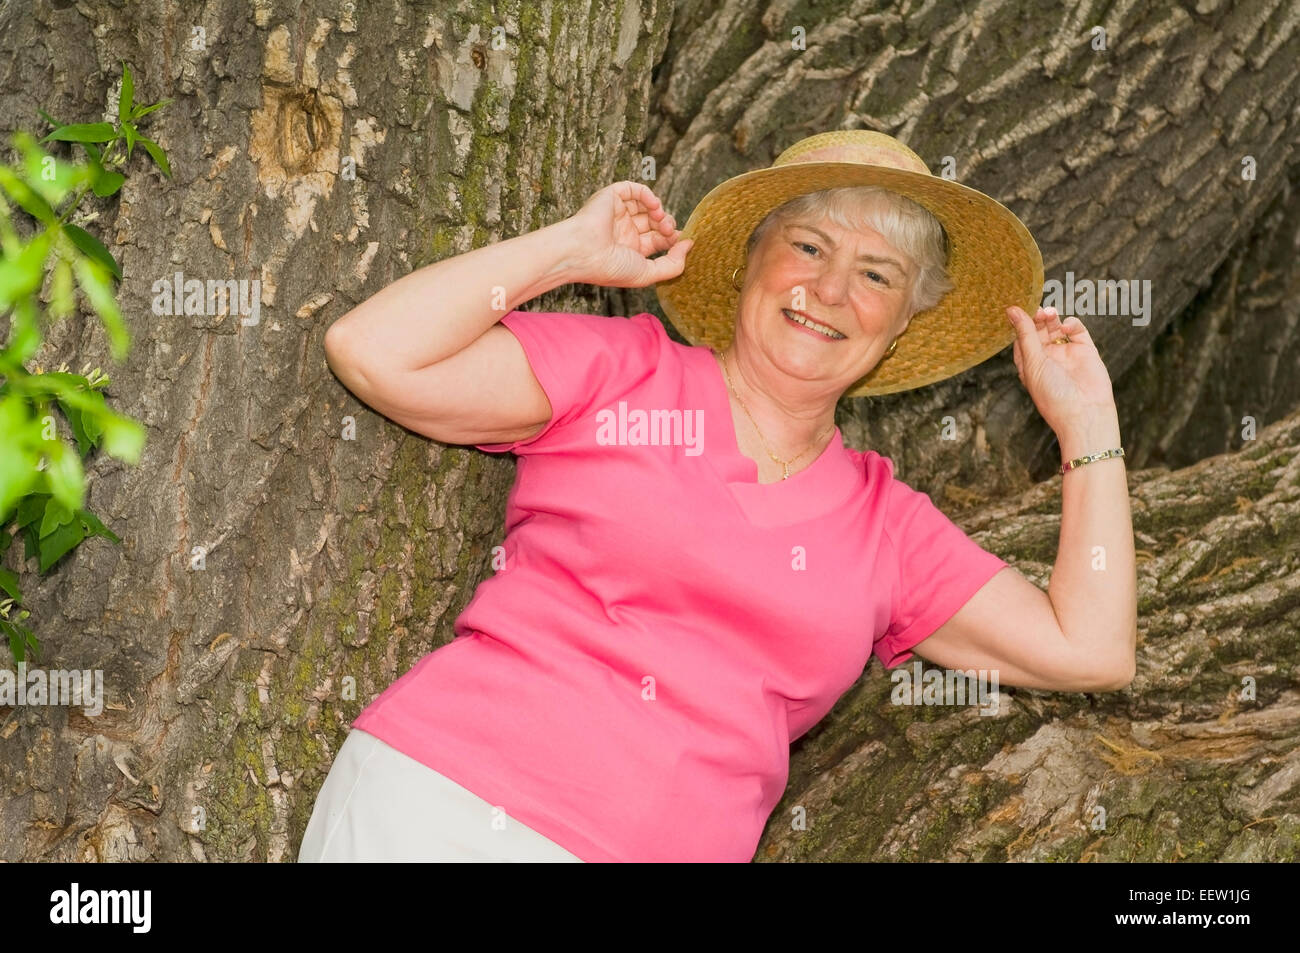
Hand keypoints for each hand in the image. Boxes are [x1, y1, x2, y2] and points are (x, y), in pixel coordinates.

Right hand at [562, 181, 693, 287]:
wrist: (583, 252)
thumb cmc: (611, 267)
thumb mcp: (648, 274)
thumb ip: (673, 265)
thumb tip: (690, 245)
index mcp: (630, 250)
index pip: (658, 239)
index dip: (673, 238)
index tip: (683, 240)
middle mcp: (624, 231)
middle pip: (655, 223)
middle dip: (667, 225)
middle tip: (669, 230)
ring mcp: (617, 213)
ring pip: (646, 206)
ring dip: (659, 211)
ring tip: (661, 219)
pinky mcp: (610, 197)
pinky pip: (633, 189)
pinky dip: (647, 194)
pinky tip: (654, 205)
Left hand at [1006, 305, 1116, 434]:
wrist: (1085, 412)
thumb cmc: (1053, 394)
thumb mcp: (1033, 362)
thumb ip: (1025, 334)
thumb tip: (1011, 310)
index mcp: (1029, 365)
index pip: (1021, 338)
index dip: (1020, 323)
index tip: (1016, 307)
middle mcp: (1047, 358)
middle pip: (1038, 330)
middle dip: (1036, 318)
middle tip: (1037, 310)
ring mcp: (1066, 354)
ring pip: (1056, 328)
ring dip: (1052, 318)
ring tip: (1049, 313)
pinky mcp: (1085, 351)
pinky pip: (1076, 331)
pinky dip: (1071, 324)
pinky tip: (1066, 327)